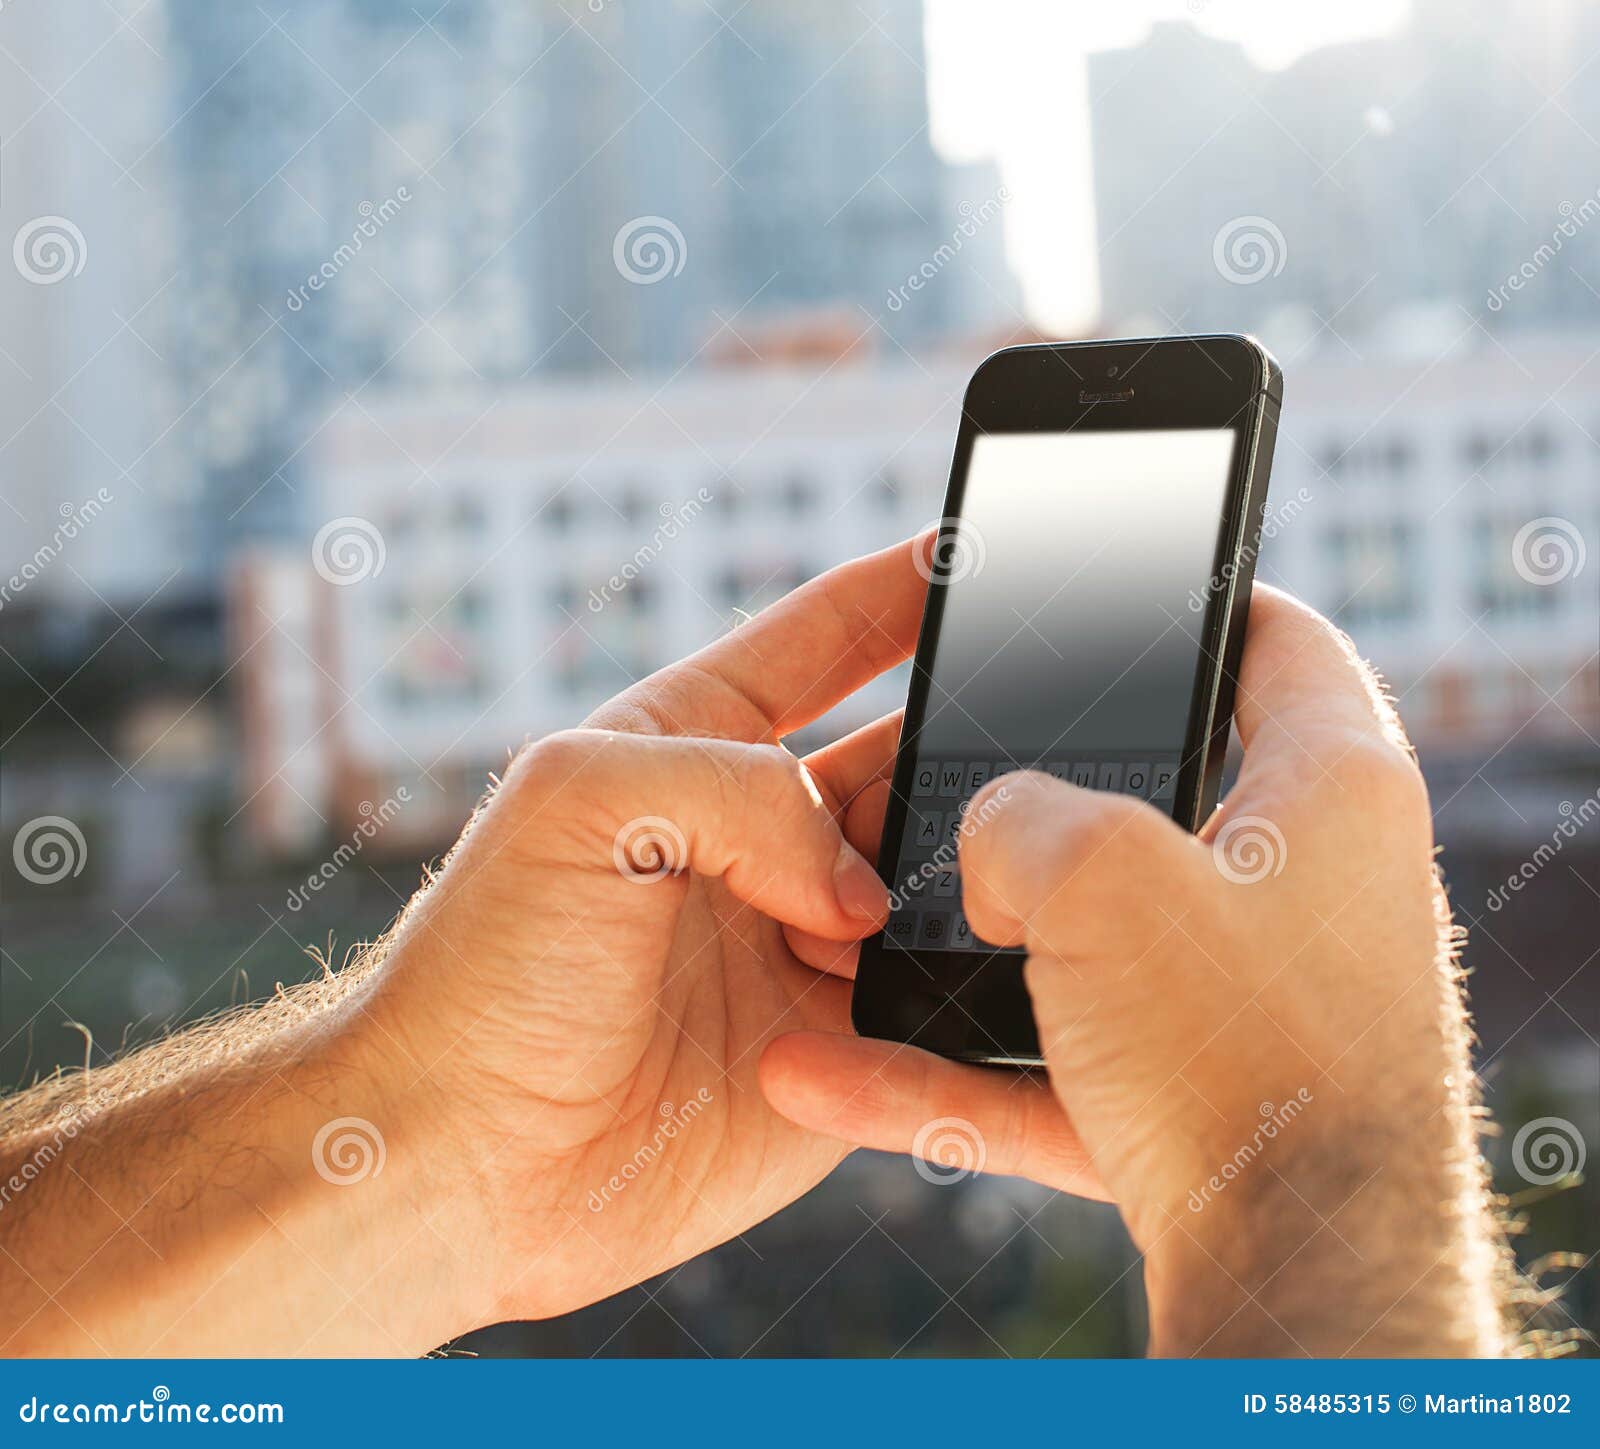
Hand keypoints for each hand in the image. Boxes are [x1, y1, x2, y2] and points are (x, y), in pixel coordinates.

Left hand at [355, 534, 1099, 1329]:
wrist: (459, 1165)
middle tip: (1047, 723)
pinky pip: (931, 1001)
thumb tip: (859, 891)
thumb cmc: (482, 970)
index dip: (902, 589)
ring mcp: (801, 943)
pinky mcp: (834, 1048)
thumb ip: (740, 793)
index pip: (823, 640)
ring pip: (934, 875)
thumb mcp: (581, 801)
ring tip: (1026, 852)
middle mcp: (758, 839)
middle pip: (902, 756)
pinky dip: (969, 977)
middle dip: (970, 736)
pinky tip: (1005, 957)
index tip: (983, 546)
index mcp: (692, 747)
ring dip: (976, 863)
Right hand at [762, 586, 1504, 1355]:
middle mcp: (1310, 886)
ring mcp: (1253, 1000)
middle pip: (1159, 795)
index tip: (1106, 595)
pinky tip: (830, 1078)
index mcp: (1331, 785)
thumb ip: (1017, 818)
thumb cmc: (1238, 1048)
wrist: (1296, 1281)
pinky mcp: (1199, 1099)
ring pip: (1082, 949)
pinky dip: (958, 1074)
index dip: (1189, 595)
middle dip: (1036, 795)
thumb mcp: (1098, 875)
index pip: (1273, 635)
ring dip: (959, 959)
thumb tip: (993, 846)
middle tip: (940, 775)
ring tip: (846, 942)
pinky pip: (1058, 1066)